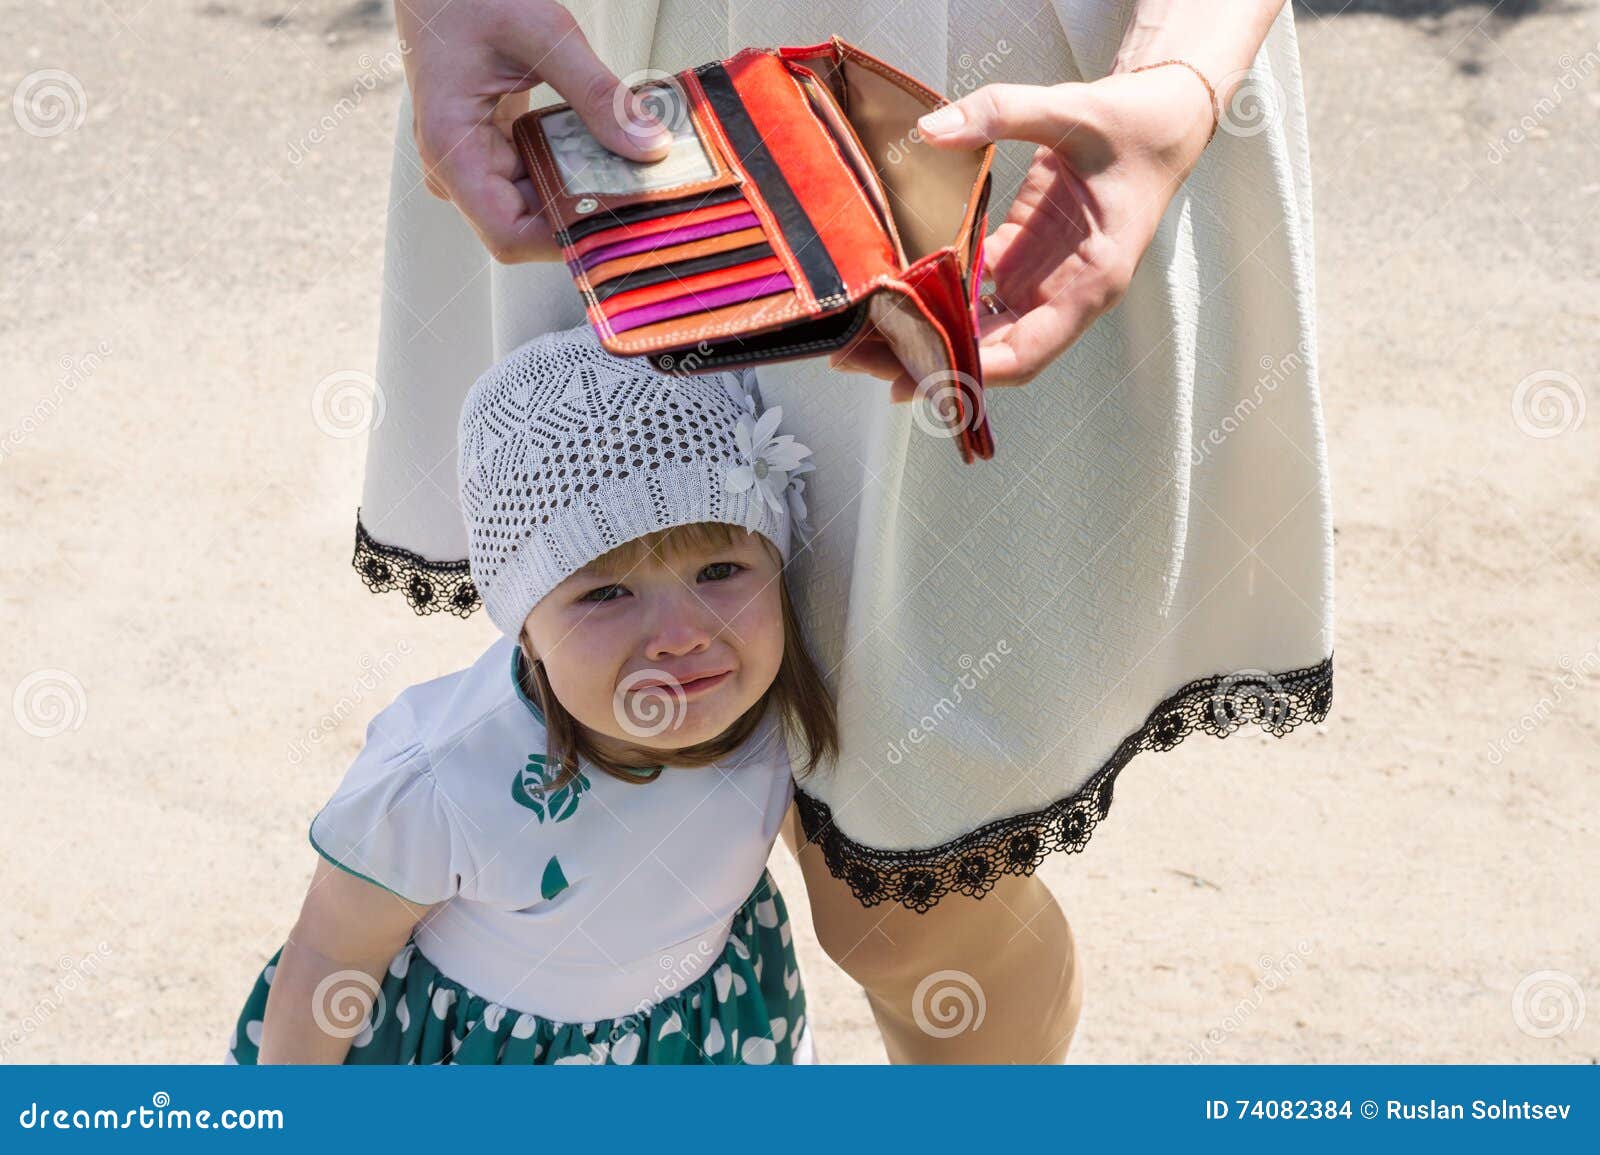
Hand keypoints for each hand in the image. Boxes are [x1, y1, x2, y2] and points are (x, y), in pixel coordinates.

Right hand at [395, 0, 674, 261]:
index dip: (564, 241)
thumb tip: (649, 147)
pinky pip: (542, 178)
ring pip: (541, 206)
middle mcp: (458, 169)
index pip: (509, 235)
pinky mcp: (497, 152)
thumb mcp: (544, 35)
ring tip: (629, 171)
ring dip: (585, 193)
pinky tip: (607, 153)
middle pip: (531, 225)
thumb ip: (598, 94)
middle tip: (639, 196)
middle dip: (585, 215)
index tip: (615, 224)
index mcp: (451, 149)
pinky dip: (577, 169)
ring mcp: (476, 164)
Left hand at [830, 65, 1213, 398]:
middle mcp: (1063, 295)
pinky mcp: (1021, 260)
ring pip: (977, 329)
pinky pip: (972, 293)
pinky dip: (934, 299)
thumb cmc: (1134, 126)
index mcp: (1090, 281)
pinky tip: (892, 299)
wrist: (1158, 119)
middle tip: (868, 361)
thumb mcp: (1075, 110)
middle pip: (991, 352)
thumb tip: (934, 128)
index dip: (974, 369)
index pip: (1026, 351)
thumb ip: (1004, 112)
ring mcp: (1040, 282)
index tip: (922, 371)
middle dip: (932, 361)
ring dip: (927, 336)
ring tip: (866, 340)